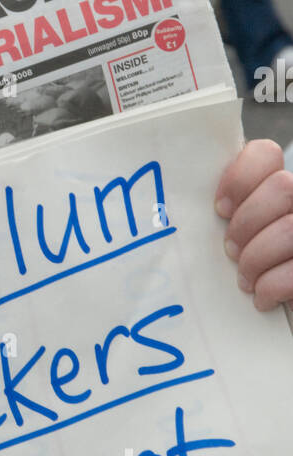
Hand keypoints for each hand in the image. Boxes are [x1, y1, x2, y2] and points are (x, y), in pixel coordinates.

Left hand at [215, 139, 292, 309]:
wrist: (262, 302)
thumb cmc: (247, 266)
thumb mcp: (235, 233)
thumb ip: (225, 213)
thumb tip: (175, 210)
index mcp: (279, 185)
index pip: (265, 153)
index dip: (239, 178)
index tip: (219, 210)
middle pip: (283, 188)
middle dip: (247, 224)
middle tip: (230, 251)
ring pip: (290, 229)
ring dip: (257, 259)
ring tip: (244, 280)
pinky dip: (272, 286)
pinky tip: (262, 298)